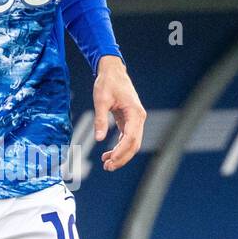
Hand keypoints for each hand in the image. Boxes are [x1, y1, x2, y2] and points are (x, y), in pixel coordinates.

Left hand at [93, 55, 145, 171]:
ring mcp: (136, 119)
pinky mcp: (130, 120)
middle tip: (108, 167)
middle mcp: (139, 117)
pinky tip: (108, 154)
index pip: (131, 138)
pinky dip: (119, 147)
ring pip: (132, 143)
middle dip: (122, 157)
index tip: (110, 160)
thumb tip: (98, 139)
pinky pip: (127, 138)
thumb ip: (100, 120)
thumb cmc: (107, 83)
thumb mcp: (101, 100)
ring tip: (107, 164)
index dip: (121, 151)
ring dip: (121, 155)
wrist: (112, 71)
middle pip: (134, 144)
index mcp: (135, 112)